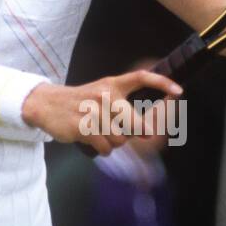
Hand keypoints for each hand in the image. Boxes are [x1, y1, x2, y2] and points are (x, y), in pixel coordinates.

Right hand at [22, 70, 183, 154]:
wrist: (47, 104)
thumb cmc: (79, 103)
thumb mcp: (100, 94)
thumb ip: (123, 108)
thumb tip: (147, 132)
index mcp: (112, 84)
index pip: (141, 78)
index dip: (162, 83)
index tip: (178, 91)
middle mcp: (105, 95)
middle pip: (135, 124)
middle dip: (133, 134)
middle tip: (119, 131)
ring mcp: (94, 111)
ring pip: (120, 139)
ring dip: (112, 142)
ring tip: (99, 133)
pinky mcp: (83, 126)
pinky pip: (106, 147)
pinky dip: (102, 148)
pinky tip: (91, 139)